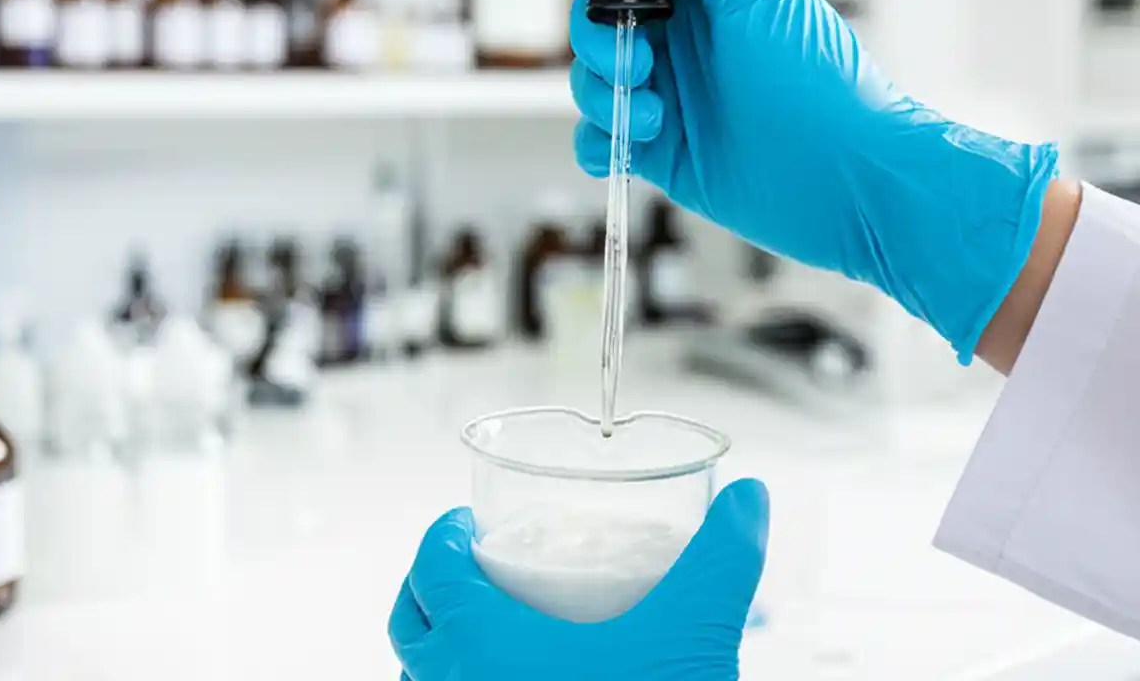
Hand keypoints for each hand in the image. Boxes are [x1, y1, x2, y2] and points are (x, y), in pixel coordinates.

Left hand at [389, 479, 768, 680]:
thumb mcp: (693, 634)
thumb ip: (722, 558)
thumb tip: (751, 497)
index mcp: (478, 646)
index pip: (430, 570)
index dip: (443, 536)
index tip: (465, 523)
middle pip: (408, 624)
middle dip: (428, 584)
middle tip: (469, 565)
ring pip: (420, 679)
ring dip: (437, 646)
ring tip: (486, 627)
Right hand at [560, 0, 1058, 361]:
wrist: (845, 180)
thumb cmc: (820, 86)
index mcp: (703, 0)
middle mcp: (680, 46)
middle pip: (596, 26)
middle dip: (598, 42)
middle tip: (640, 65)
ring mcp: (667, 100)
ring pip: (591, 83)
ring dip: (603, 98)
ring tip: (658, 119)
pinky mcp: (660, 155)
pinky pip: (598, 143)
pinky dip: (595, 145)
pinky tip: (623, 150)